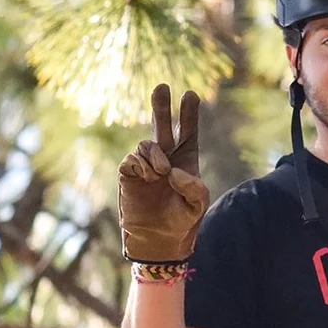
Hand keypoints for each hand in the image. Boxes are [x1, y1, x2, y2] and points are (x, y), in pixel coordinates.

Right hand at [118, 85, 209, 262]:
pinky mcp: (129, 175)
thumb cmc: (182, 221)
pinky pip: (132, 160)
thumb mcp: (198, 204)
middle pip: (163, 126)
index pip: (188, 132)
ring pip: (146, 143)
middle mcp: (165, 158)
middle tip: (162, 86)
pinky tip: (149, 177)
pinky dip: (141, 165)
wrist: (159, 241)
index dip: (188, 114)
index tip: (191, 94)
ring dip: (155, 154)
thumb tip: (172, 170)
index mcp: (185, 160)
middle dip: (162, 106)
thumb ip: (193, 187)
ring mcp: (145, 166)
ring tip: (162, 173)